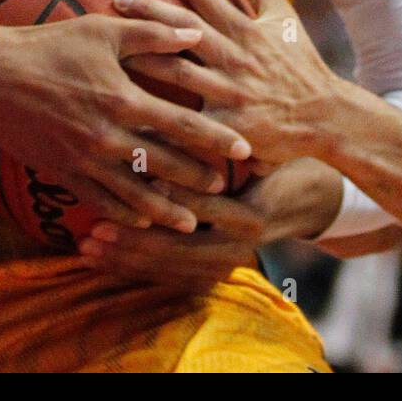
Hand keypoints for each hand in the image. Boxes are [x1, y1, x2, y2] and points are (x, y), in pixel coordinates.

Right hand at [0, 12, 252, 232]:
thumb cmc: (51, 45)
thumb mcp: (105, 30)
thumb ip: (153, 33)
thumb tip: (197, 33)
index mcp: (123, 99)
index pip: (181, 124)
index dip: (215, 138)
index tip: (244, 150)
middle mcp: (107, 135)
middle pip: (164, 165)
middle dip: (197, 178)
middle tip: (226, 188)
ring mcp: (83, 158)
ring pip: (132, 193)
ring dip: (164, 209)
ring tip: (191, 221)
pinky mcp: (61, 171)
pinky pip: (97, 199)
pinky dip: (122, 212)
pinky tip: (140, 219)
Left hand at [73, 159, 342, 288]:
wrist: (312, 199)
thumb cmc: (281, 161)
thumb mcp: (258, 150)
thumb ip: (214, 145)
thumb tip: (160, 124)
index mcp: (250, 215)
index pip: (195, 212)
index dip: (154, 202)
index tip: (118, 189)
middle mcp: (240, 246)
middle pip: (176, 250)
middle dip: (131, 243)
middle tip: (92, 233)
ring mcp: (229, 263)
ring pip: (170, 269)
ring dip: (127, 261)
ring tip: (89, 249)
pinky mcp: (217, 271)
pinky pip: (173, 277)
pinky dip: (138, 269)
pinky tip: (107, 261)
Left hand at [111, 0, 339, 165]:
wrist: (325, 115)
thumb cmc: (300, 63)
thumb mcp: (284, 17)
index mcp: (247, 29)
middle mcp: (236, 57)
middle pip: (185, 28)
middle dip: (149, 10)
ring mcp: (230, 91)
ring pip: (179, 71)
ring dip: (144, 57)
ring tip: (112, 48)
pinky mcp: (227, 124)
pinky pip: (189, 119)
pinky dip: (162, 113)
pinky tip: (131, 109)